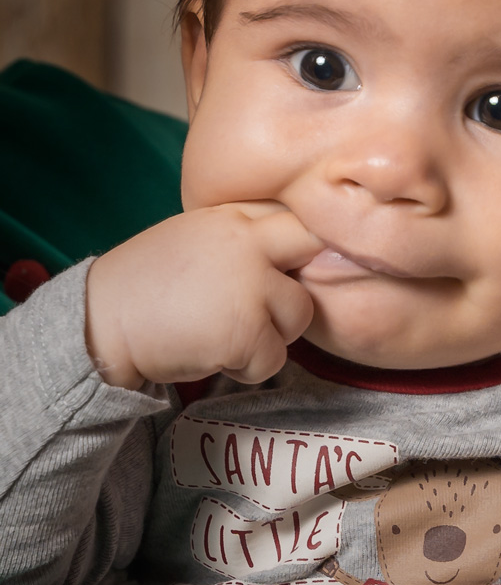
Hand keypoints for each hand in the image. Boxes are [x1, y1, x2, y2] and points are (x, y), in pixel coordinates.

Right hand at [85, 202, 321, 389]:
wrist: (101, 322)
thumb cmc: (147, 285)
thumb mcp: (195, 238)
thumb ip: (242, 238)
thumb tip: (295, 253)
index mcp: (233, 217)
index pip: (295, 217)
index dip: (299, 244)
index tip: (286, 266)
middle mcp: (248, 243)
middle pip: (314, 249)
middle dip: (299, 276)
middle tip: (267, 303)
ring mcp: (251, 286)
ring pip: (300, 315)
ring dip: (272, 332)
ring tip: (227, 331)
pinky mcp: (248, 331)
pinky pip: (274, 358)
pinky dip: (248, 367)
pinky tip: (214, 353)